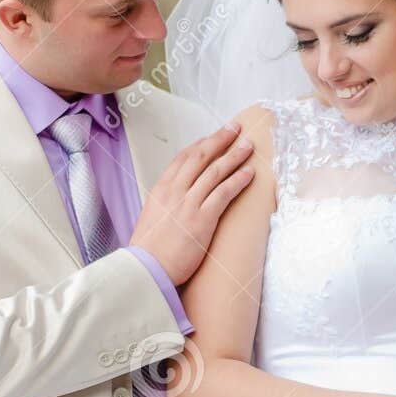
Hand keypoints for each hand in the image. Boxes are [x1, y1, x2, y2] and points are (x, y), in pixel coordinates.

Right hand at [130, 123, 254, 285]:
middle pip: (201, 156)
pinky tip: (250, 173)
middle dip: (221, 139)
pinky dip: (238, 180)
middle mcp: (175, 191)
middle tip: (236, 128)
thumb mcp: (152, 218)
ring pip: (215, 171)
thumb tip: (177, 201)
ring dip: (235, 156)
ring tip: (249, 146)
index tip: (214, 136)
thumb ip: (166, 204)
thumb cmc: (148, 250)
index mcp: (161, 189)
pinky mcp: (202, 219)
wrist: (145, 268)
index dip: (202, 144)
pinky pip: (224, 193)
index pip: (183, 158)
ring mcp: (188, 203)